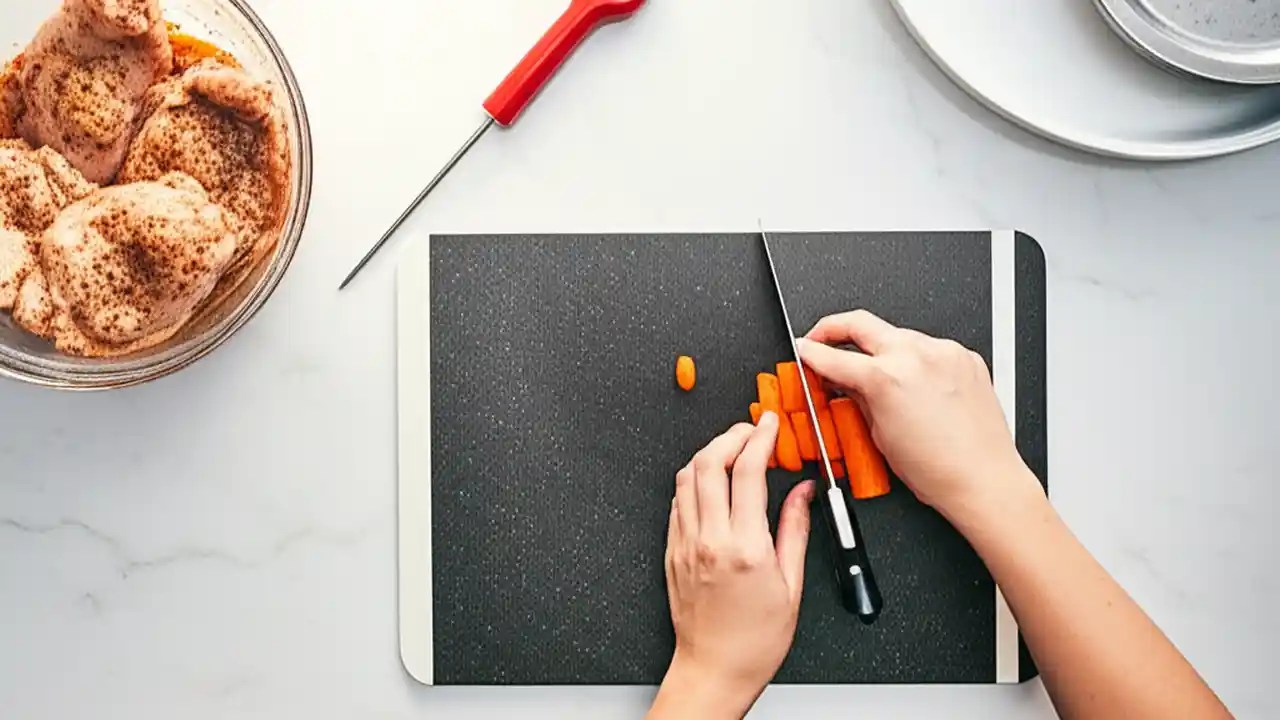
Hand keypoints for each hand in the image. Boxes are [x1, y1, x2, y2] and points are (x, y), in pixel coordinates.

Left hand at [648, 415, 816, 718]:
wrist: (715, 670)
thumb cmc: (756, 640)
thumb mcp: (791, 585)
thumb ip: (795, 529)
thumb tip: (803, 491)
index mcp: (746, 547)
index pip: (748, 470)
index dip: (760, 436)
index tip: (769, 424)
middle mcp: (711, 540)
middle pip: (709, 462)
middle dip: (730, 435)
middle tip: (749, 429)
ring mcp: (686, 544)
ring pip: (686, 477)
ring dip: (708, 453)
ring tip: (730, 449)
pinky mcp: (671, 551)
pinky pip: (677, 502)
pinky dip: (693, 481)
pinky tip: (710, 482)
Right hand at [796, 310, 1038, 523]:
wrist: (983, 478)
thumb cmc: (938, 470)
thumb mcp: (878, 436)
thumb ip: (856, 398)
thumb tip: (843, 381)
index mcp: (886, 378)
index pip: (832, 355)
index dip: (809, 352)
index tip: (804, 349)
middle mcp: (915, 356)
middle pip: (859, 321)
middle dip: (832, 327)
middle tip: (822, 338)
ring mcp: (943, 353)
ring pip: (897, 334)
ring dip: (879, 347)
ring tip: (876, 371)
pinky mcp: (964, 357)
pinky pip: (929, 347)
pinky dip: (914, 360)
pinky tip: (914, 384)